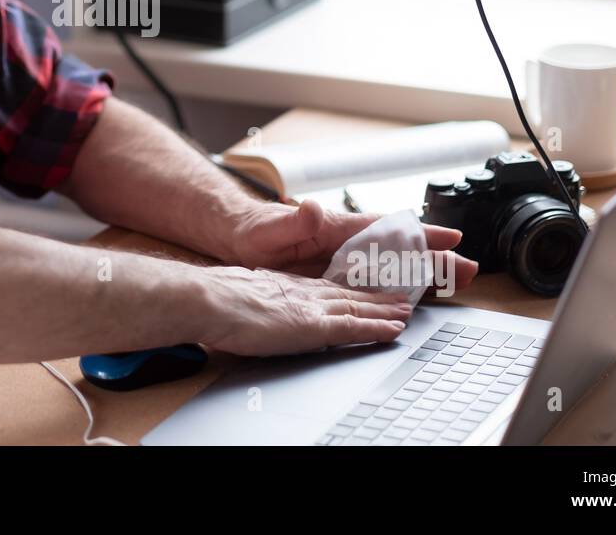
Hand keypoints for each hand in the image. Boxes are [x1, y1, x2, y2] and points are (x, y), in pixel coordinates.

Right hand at [199, 263, 413, 356]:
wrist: (209, 299)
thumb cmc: (215, 300)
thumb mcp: (241, 293)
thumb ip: (255, 300)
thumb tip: (248, 310)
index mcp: (286, 286)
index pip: (327, 288)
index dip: (350, 290)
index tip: (367, 289)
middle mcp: (304, 292)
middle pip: (349, 294)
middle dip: (377, 297)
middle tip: (400, 298)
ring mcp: (310, 308)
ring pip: (358, 308)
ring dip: (385, 310)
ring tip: (406, 311)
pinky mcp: (313, 326)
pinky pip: (353, 328)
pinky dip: (376, 328)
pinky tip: (394, 329)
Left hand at [227, 198, 478, 291]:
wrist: (237, 241)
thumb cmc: (254, 231)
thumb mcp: (271, 227)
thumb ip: (292, 220)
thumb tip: (312, 208)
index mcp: (336, 228)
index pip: (385, 229)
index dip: (418, 233)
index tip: (450, 236)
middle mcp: (346, 242)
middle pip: (400, 250)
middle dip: (435, 258)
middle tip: (470, 268)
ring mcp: (344, 261)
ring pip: (394, 267)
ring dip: (425, 274)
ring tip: (460, 281)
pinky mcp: (337, 278)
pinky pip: (376, 284)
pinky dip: (399, 288)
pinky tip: (419, 296)